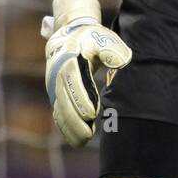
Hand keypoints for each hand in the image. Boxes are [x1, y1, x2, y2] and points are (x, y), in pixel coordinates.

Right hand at [41, 0, 131, 145]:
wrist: (67, 36)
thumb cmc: (90, 38)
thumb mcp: (101, 37)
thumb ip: (112, 49)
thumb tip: (122, 61)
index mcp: (69, 58)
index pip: (72, 80)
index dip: (80, 98)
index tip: (92, 114)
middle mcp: (57, 74)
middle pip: (64, 99)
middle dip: (74, 119)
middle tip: (88, 136)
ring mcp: (55, 86)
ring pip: (59, 109)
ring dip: (69, 127)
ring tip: (83, 141)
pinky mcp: (56, 95)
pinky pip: (58, 113)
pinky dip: (66, 127)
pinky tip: (77, 140)